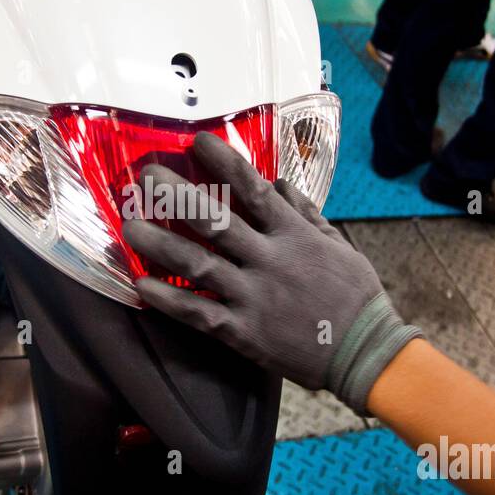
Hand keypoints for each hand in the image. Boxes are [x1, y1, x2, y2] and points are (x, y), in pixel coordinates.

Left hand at [120, 132, 422, 411]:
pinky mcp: (244, 332)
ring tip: (129, 226)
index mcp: (294, 235)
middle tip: (145, 176)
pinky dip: (168, 299)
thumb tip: (278, 183)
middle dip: (177, 196)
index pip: (254, 190)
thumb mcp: (338, 245)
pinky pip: (199, 313)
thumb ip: (306, 213)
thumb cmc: (356, 296)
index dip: (224, 164)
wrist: (365, 353)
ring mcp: (254, 296)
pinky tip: (140, 284)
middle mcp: (269, 260)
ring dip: (161, 243)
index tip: (197, 141)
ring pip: (198, 264)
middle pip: (215, 221)